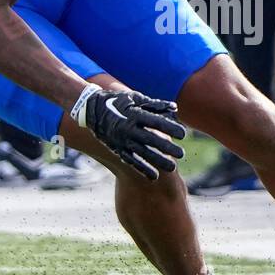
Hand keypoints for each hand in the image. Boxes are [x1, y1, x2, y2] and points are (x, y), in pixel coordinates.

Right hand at [72, 85, 186, 179]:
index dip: (170, 127)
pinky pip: (131, 161)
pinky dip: (142, 169)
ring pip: (142, 153)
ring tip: (172, 168)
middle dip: (166, 147)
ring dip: (157, 161)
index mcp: (134, 114)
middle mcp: (128, 128)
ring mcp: (122, 140)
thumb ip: (155, 105)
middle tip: (182, 154)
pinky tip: (154, 176)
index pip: (155, 122)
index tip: (183, 134)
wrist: (91, 109)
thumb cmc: (118, 101)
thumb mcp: (135, 98)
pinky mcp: (117, 149)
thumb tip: (175, 109)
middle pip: (151, 140)